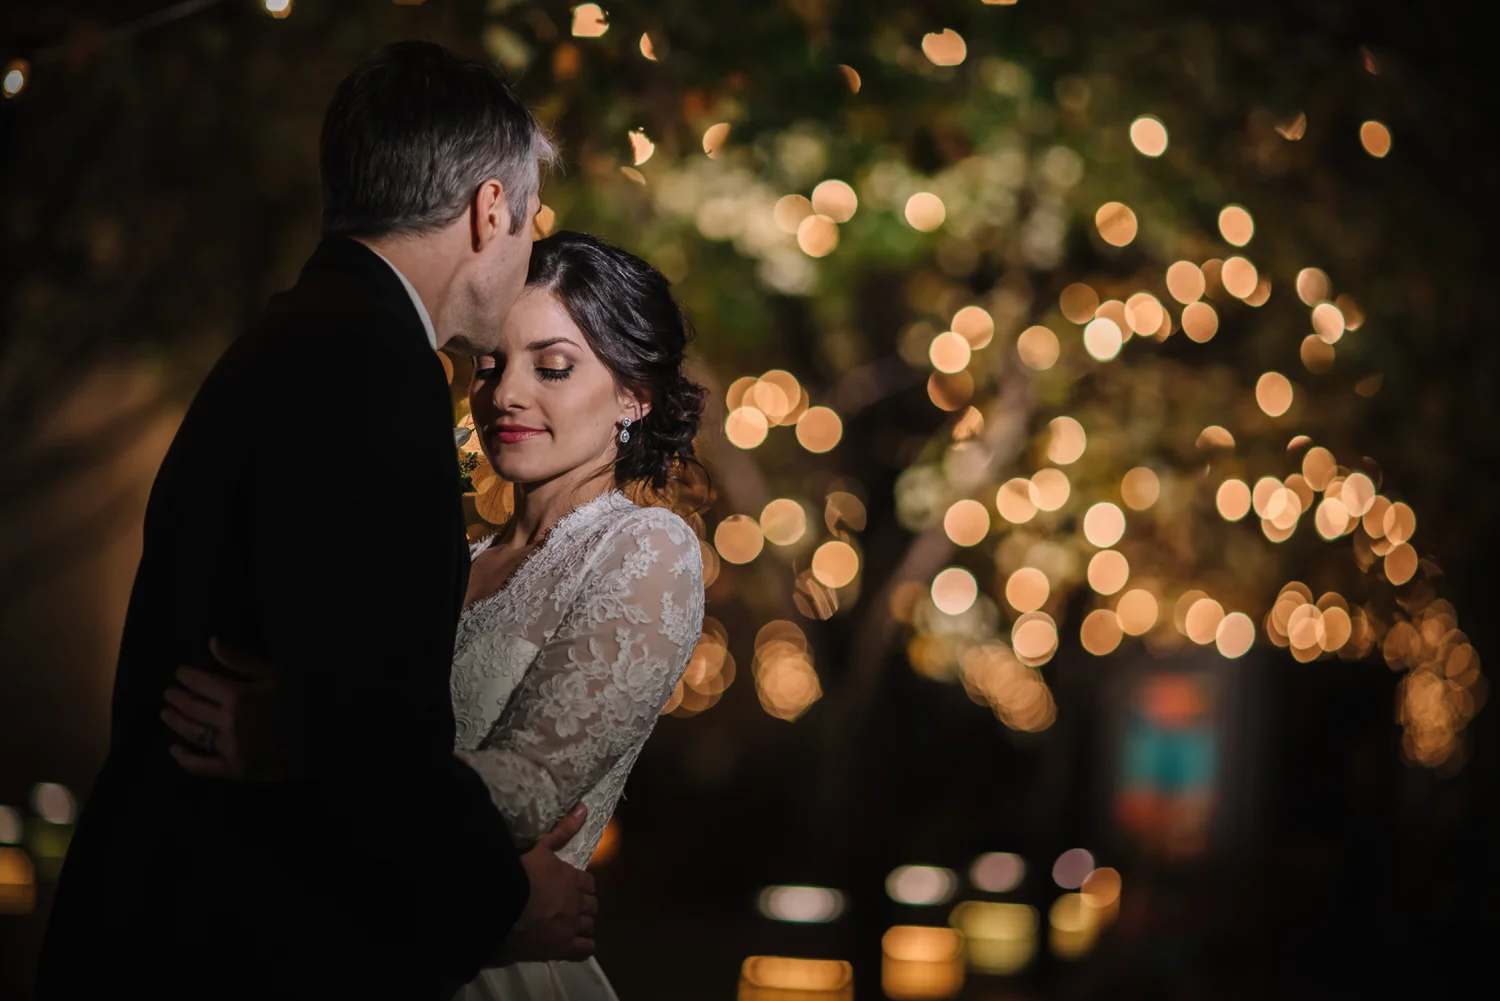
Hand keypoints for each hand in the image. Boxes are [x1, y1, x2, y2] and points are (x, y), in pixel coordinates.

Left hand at [161, 636, 290, 780]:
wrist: (311, 741)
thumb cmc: (294, 703)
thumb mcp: (273, 675)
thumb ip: (241, 660)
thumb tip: (212, 642)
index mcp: (238, 696)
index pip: (201, 682)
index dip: (186, 676)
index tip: (179, 673)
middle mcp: (229, 722)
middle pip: (192, 707)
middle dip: (176, 697)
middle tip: (168, 692)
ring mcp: (230, 747)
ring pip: (191, 732)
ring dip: (174, 722)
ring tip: (166, 713)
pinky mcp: (232, 768)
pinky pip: (201, 766)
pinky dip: (184, 759)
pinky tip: (174, 750)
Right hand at [492, 804, 597, 964]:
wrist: (501, 903)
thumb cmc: (519, 872)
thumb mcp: (540, 847)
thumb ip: (563, 830)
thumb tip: (584, 808)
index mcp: (573, 878)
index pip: (590, 884)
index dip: (582, 887)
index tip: (572, 888)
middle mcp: (578, 903)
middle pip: (592, 906)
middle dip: (584, 906)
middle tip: (569, 908)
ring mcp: (571, 926)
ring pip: (589, 927)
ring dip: (582, 925)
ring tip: (567, 926)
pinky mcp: (562, 947)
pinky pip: (584, 949)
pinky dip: (582, 947)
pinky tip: (571, 944)